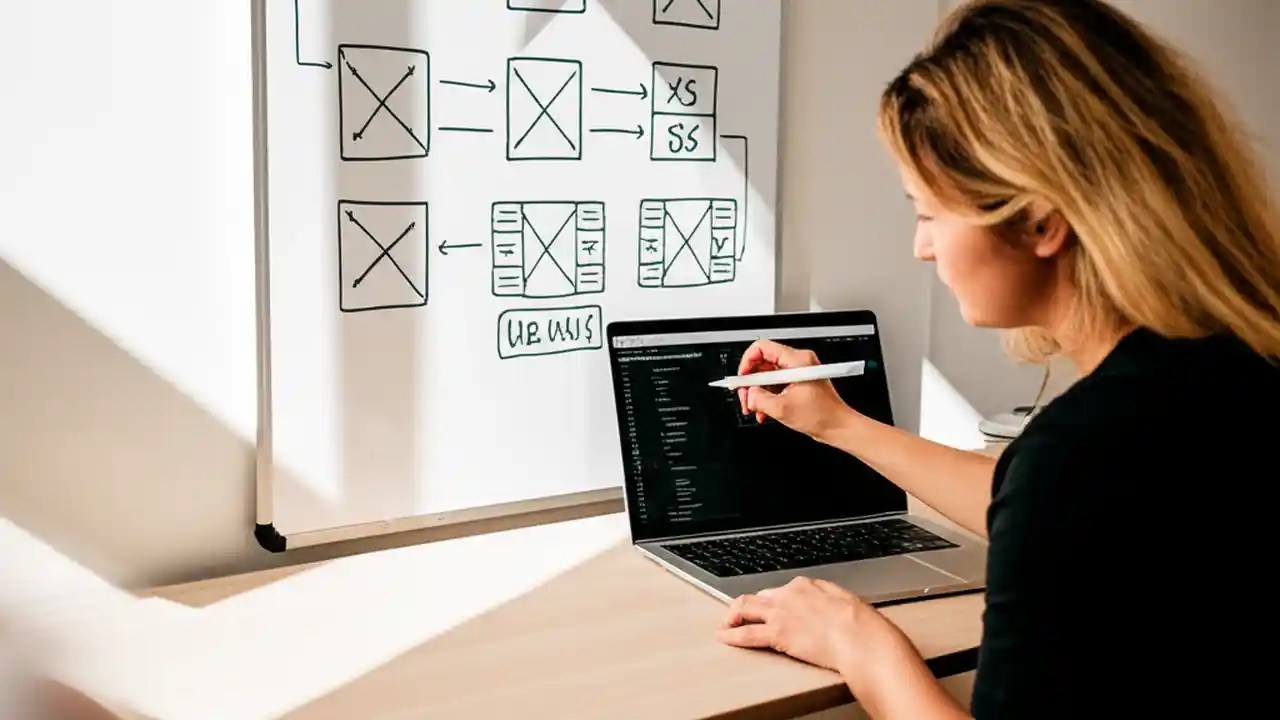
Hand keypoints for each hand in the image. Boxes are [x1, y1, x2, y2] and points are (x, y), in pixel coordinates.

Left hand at [717, 577, 905, 681]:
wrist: (858, 637)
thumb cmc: (859, 623)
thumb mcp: (843, 599)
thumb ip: (826, 598)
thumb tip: (824, 602)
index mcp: (805, 585)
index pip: (778, 591)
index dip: (771, 602)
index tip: (769, 608)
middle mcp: (787, 595)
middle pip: (758, 597)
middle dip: (745, 606)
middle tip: (738, 614)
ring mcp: (779, 613)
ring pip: (745, 609)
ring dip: (732, 617)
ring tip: (725, 625)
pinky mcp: (776, 633)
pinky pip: (747, 633)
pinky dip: (732, 635)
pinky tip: (725, 637)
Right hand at [736, 339, 854, 439]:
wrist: (838, 427)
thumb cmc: (822, 416)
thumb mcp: (783, 408)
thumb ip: (759, 398)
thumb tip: (748, 394)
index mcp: (797, 361)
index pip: (762, 348)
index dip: (747, 362)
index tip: (742, 378)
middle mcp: (798, 362)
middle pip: (762, 363)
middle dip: (751, 383)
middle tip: (746, 398)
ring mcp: (798, 372)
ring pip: (767, 376)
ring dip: (758, 393)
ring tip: (755, 408)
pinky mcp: (797, 383)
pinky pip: (775, 385)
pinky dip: (767, 397)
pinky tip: (765, 411)